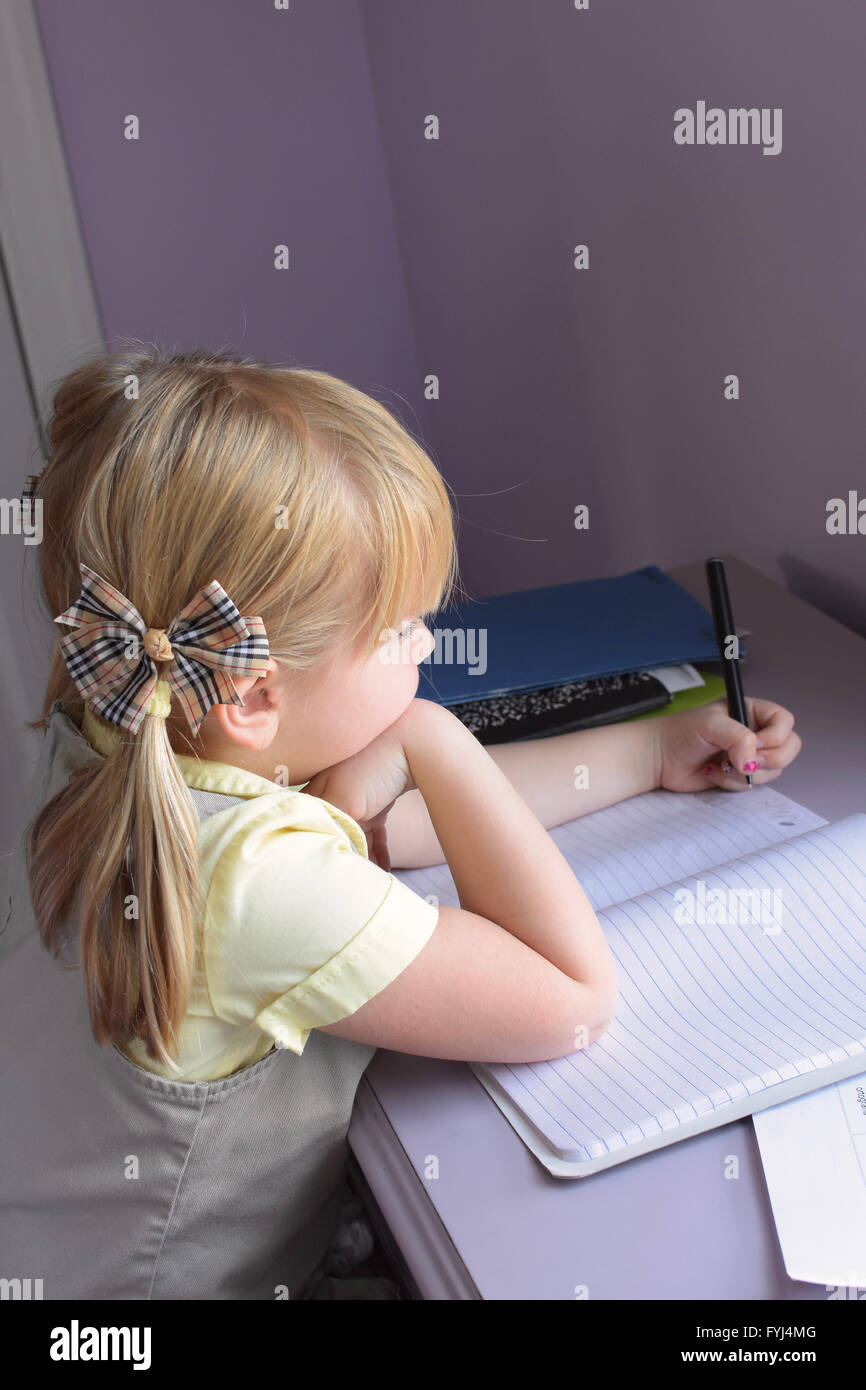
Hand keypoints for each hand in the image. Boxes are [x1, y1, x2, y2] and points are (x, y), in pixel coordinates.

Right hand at [301, 701, 425, 869]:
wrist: (416, 739)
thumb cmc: (375, 765)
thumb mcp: (343, 799)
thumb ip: (327, 824)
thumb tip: (317, 850)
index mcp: (317, 790)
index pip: (305, 824)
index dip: (309, 847)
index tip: (315, 870)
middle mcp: (333, 794)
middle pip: (331, 833)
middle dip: (338, 855)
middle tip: (345, 880)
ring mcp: (358, 798)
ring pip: (355, 836)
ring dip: (361, 857)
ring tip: (366, 880)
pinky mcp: (380, 804)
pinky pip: (375, 833)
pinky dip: (378, 851)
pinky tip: (384, 869)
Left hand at [657, 697, 801, 792]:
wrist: (658, 758)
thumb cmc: (680, 733)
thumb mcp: (710, 725)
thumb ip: (738, 738)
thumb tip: (752, 761)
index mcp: (750, 711)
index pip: (784, 721)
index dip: (776, 735)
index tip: (756, 743)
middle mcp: (754, 732)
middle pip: (789, 748)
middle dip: (768, 759)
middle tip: (743, 760)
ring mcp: (748, 755)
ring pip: (772, 770)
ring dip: (745, 772)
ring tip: (720, 763)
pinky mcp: (739, 775)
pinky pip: (753, 785)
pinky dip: (733, 783)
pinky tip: (711, 772)